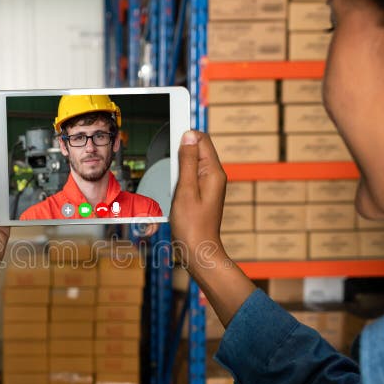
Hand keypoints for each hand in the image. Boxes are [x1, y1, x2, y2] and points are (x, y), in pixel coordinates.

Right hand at [170, 131, 227, 271]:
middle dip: (180, 151)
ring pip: (191, 163)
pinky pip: (189, 176)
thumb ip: (186, 162)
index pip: (201, 139)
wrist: (198, 251)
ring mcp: (208, 185)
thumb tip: (188, 136)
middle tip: (169, 168)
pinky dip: (178, 178)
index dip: (185, 134)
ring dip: (178, 166)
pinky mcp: (201, 194)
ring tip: (172, 184)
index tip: (170, 132)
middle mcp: (213, 176)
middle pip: (196, 149)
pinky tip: (172, 189)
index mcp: (213, 172)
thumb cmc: (192, 226)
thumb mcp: (185, 190)